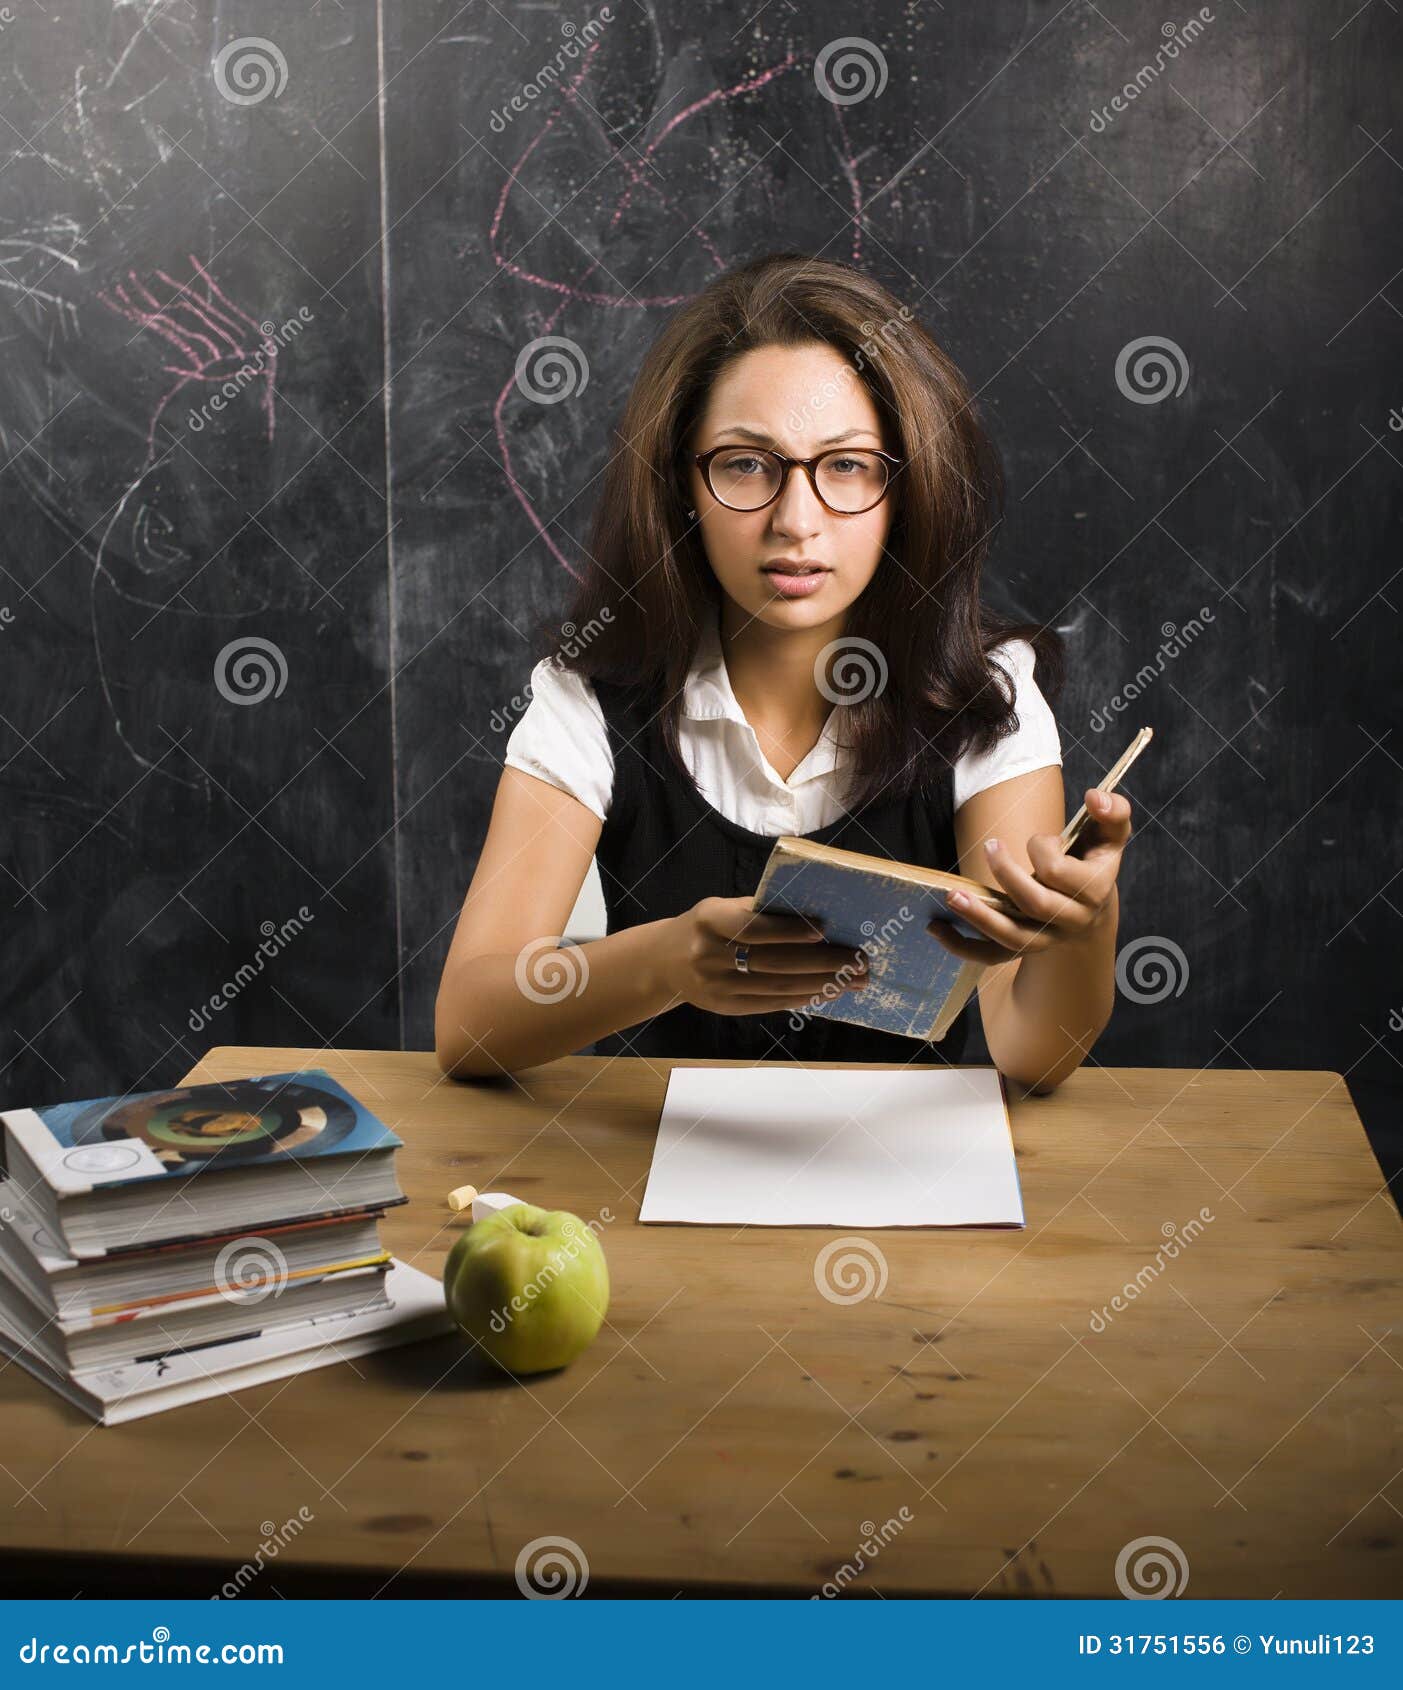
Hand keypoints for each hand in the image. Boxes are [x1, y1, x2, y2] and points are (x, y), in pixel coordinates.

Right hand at [660, 895, 870, 1016]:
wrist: (664, 961)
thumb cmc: (707, 927)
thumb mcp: (722, 908)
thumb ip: (758, 912)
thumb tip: (816, 914)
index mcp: (709, 920)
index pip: (754, 928)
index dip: (789, 931)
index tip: (825, 930)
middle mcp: (709, 955)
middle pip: (774, 962)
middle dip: (822, 962)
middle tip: (859, 960)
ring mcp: (716, 986)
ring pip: (777, 987)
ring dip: (821, 984)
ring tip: (854, 980)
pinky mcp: (724, 1007)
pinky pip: (770, 1004)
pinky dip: (803, 998)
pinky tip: (827, 992)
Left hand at [928, 788, 1130, 964]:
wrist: (1090, 906)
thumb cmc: (1092, 860)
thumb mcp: (1109, 835)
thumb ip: (1111, 811)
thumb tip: (1094, 796)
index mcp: (1094, 890)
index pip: (1059, 871)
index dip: (1042, 848)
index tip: (1038, 840)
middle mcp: (1071, 920)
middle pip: (1035, 903)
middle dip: (1007, 873)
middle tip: (989, 846)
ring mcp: (1046, 939)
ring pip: (1011, 937)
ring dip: (979, 916)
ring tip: (952, 895)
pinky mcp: (1022, 950)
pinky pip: (990, 956)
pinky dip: (961, 946)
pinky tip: (935, 928)